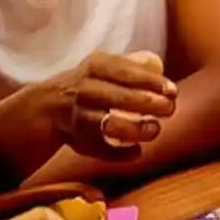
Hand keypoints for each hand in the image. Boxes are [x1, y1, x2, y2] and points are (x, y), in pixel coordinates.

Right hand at [21, 51, 177, 159]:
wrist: (48, 107)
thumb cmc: (88, 84)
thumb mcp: (104, 65)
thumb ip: (132, 65)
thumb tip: (158, 64)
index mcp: (94, 68)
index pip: (125, 72)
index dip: (151, 82)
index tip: (172, 90)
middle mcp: (84, 91)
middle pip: (118, 98)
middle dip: (148, 104)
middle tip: (169, 109)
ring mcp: (81, 118)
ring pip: (108, 125)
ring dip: (135, 129)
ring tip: (154, 129)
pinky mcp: (80, 142)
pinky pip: (102, 150)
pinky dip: (121, 154)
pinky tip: (136, 152)